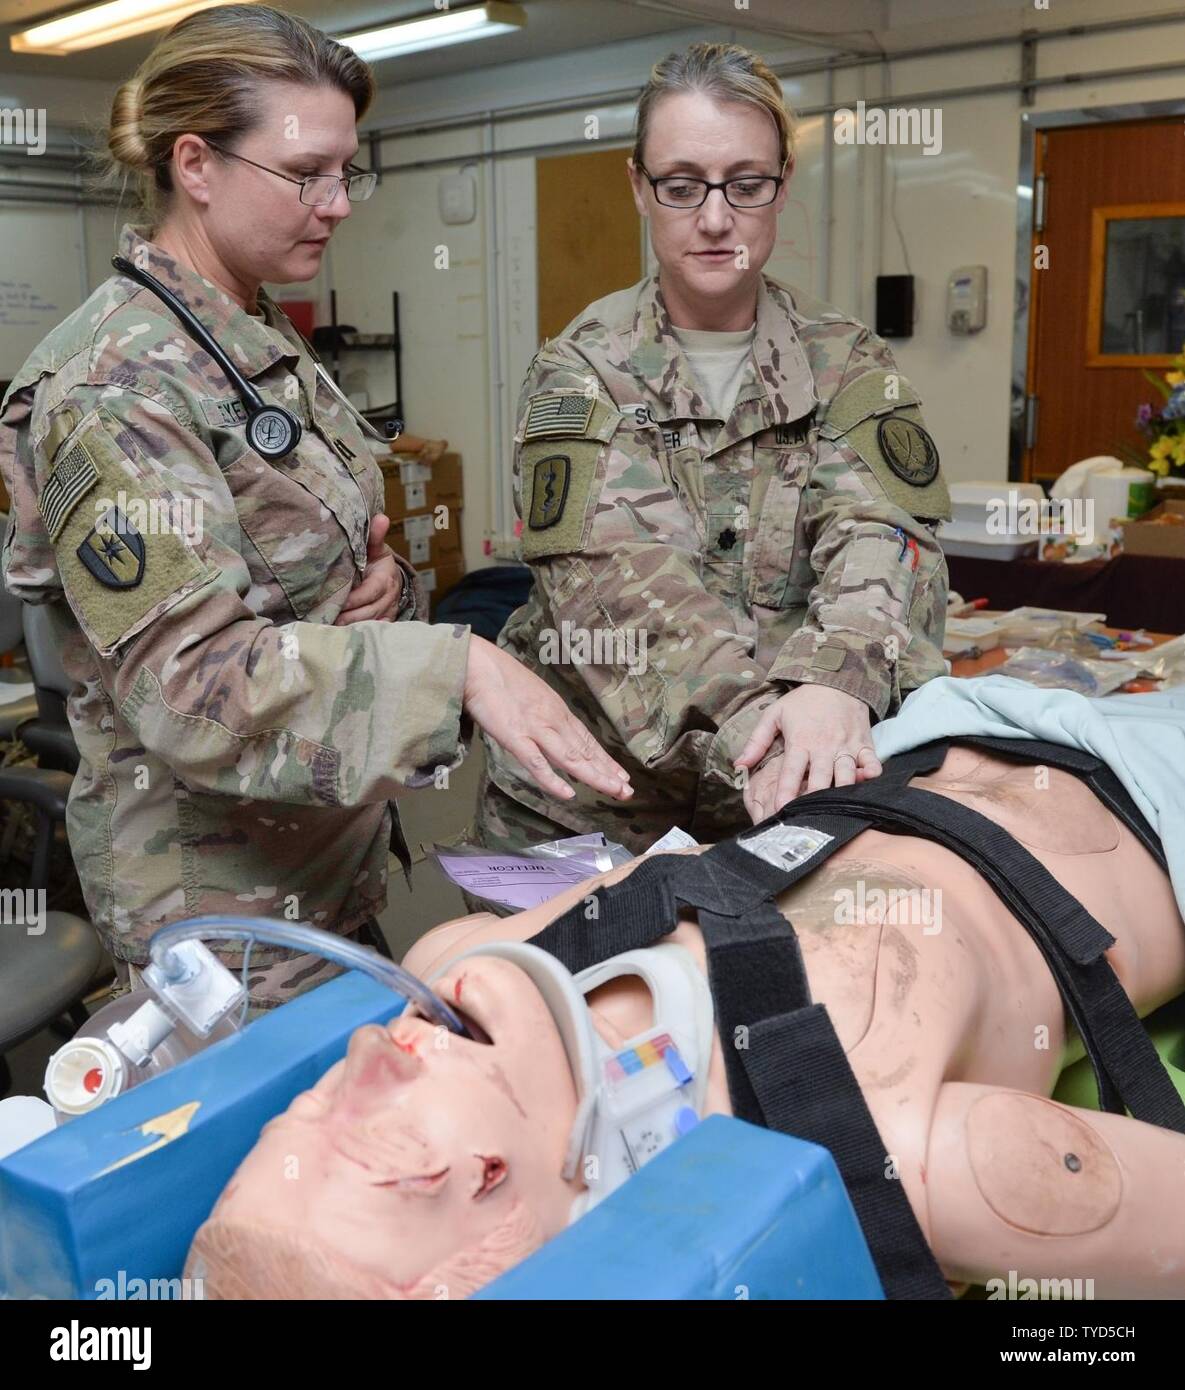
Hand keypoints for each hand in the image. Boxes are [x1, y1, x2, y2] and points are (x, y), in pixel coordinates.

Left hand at [335, 514, 402, 624]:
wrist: (391, 577)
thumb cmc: (376, 561)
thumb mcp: (376, 548)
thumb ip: (374, 536)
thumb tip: (380, 517)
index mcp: (385, 579)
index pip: (369, 593)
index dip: (352, 600)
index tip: (334, 603)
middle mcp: (389, 599)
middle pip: (367, 613)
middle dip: (345, 617)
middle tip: (324, 618)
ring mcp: (388, 613)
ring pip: (368, 624)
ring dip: (348, 627)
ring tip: (327, 628)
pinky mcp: (385, 623)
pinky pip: (372, 633)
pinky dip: (357, 635)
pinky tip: (340, 636)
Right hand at [463, 635, 633, 803]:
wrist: (476, 664)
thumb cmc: (498, 678)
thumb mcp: (531, 694)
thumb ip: (543, 713)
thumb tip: (550, 727)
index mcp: (556, 710)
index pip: (586, 740)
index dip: (604, 760)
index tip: (620, 775)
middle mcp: (553, 719)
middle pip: (585, 750)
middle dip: (607, 772)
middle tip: (627, 791)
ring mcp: (535, 728)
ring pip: (571, 757)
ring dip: (594, 776)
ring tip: (614, 791)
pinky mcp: (515, 736)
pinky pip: (537, 762)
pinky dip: (553, 780)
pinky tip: (568, 794)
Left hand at [734, 684, 882, 815]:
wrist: (837, 681)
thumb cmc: (803, 702)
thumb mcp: (774, 715)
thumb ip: (756, 741)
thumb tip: (738, 765)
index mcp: (801, 741)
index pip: (791, 771)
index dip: (786, 792)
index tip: (781, 810)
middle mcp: (825, 746)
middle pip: (821, 779)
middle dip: (814, 800)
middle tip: (807, 819)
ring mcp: (847, 746)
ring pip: (847, 775)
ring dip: (842, 793)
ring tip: (835, 812)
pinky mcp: (865, 744)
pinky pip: (872, 764)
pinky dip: (870, 776)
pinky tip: (866, 785)